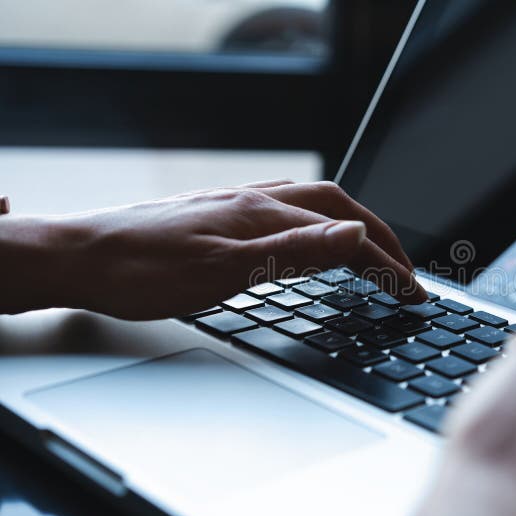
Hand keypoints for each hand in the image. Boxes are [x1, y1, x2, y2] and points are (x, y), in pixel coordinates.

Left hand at [0, 181, 425, 318]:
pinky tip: (311, 240)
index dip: (385, 262)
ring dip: (351, 227)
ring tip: (372, 254)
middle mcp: (254, 202)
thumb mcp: (225, 270)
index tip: (412, 290)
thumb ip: (295, 251)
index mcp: (262, 214)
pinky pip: (286, 212)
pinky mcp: (221, 217)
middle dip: (379, 238)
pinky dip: (318, 225)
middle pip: (336, 208)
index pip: (344, 234)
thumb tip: (355, 234)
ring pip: (312, 206)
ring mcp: (237, 206)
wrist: (80, 258)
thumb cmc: (143, 270)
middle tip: (404, 272)